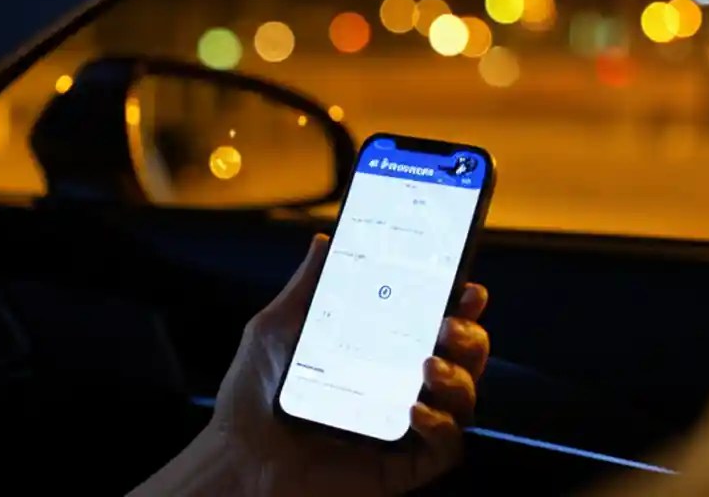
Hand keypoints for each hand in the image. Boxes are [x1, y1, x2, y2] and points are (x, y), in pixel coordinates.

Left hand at [208, 233, 489, 495]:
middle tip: (450, 324)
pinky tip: (415, 410)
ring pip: (464, 401)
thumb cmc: (252, 396)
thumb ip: (307, 287)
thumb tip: (324, 241)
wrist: (237, 456)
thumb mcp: (276, 329)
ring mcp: (404, 428)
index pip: (434, 324)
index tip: (468, 288)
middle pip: (462, 360)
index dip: (461, 306)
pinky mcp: (402, 466)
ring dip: (459, 378)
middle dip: (471, 338)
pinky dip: (441, 427)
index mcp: (378, 352)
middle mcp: (399, 387)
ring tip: (428, 364)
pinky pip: (445, 448)